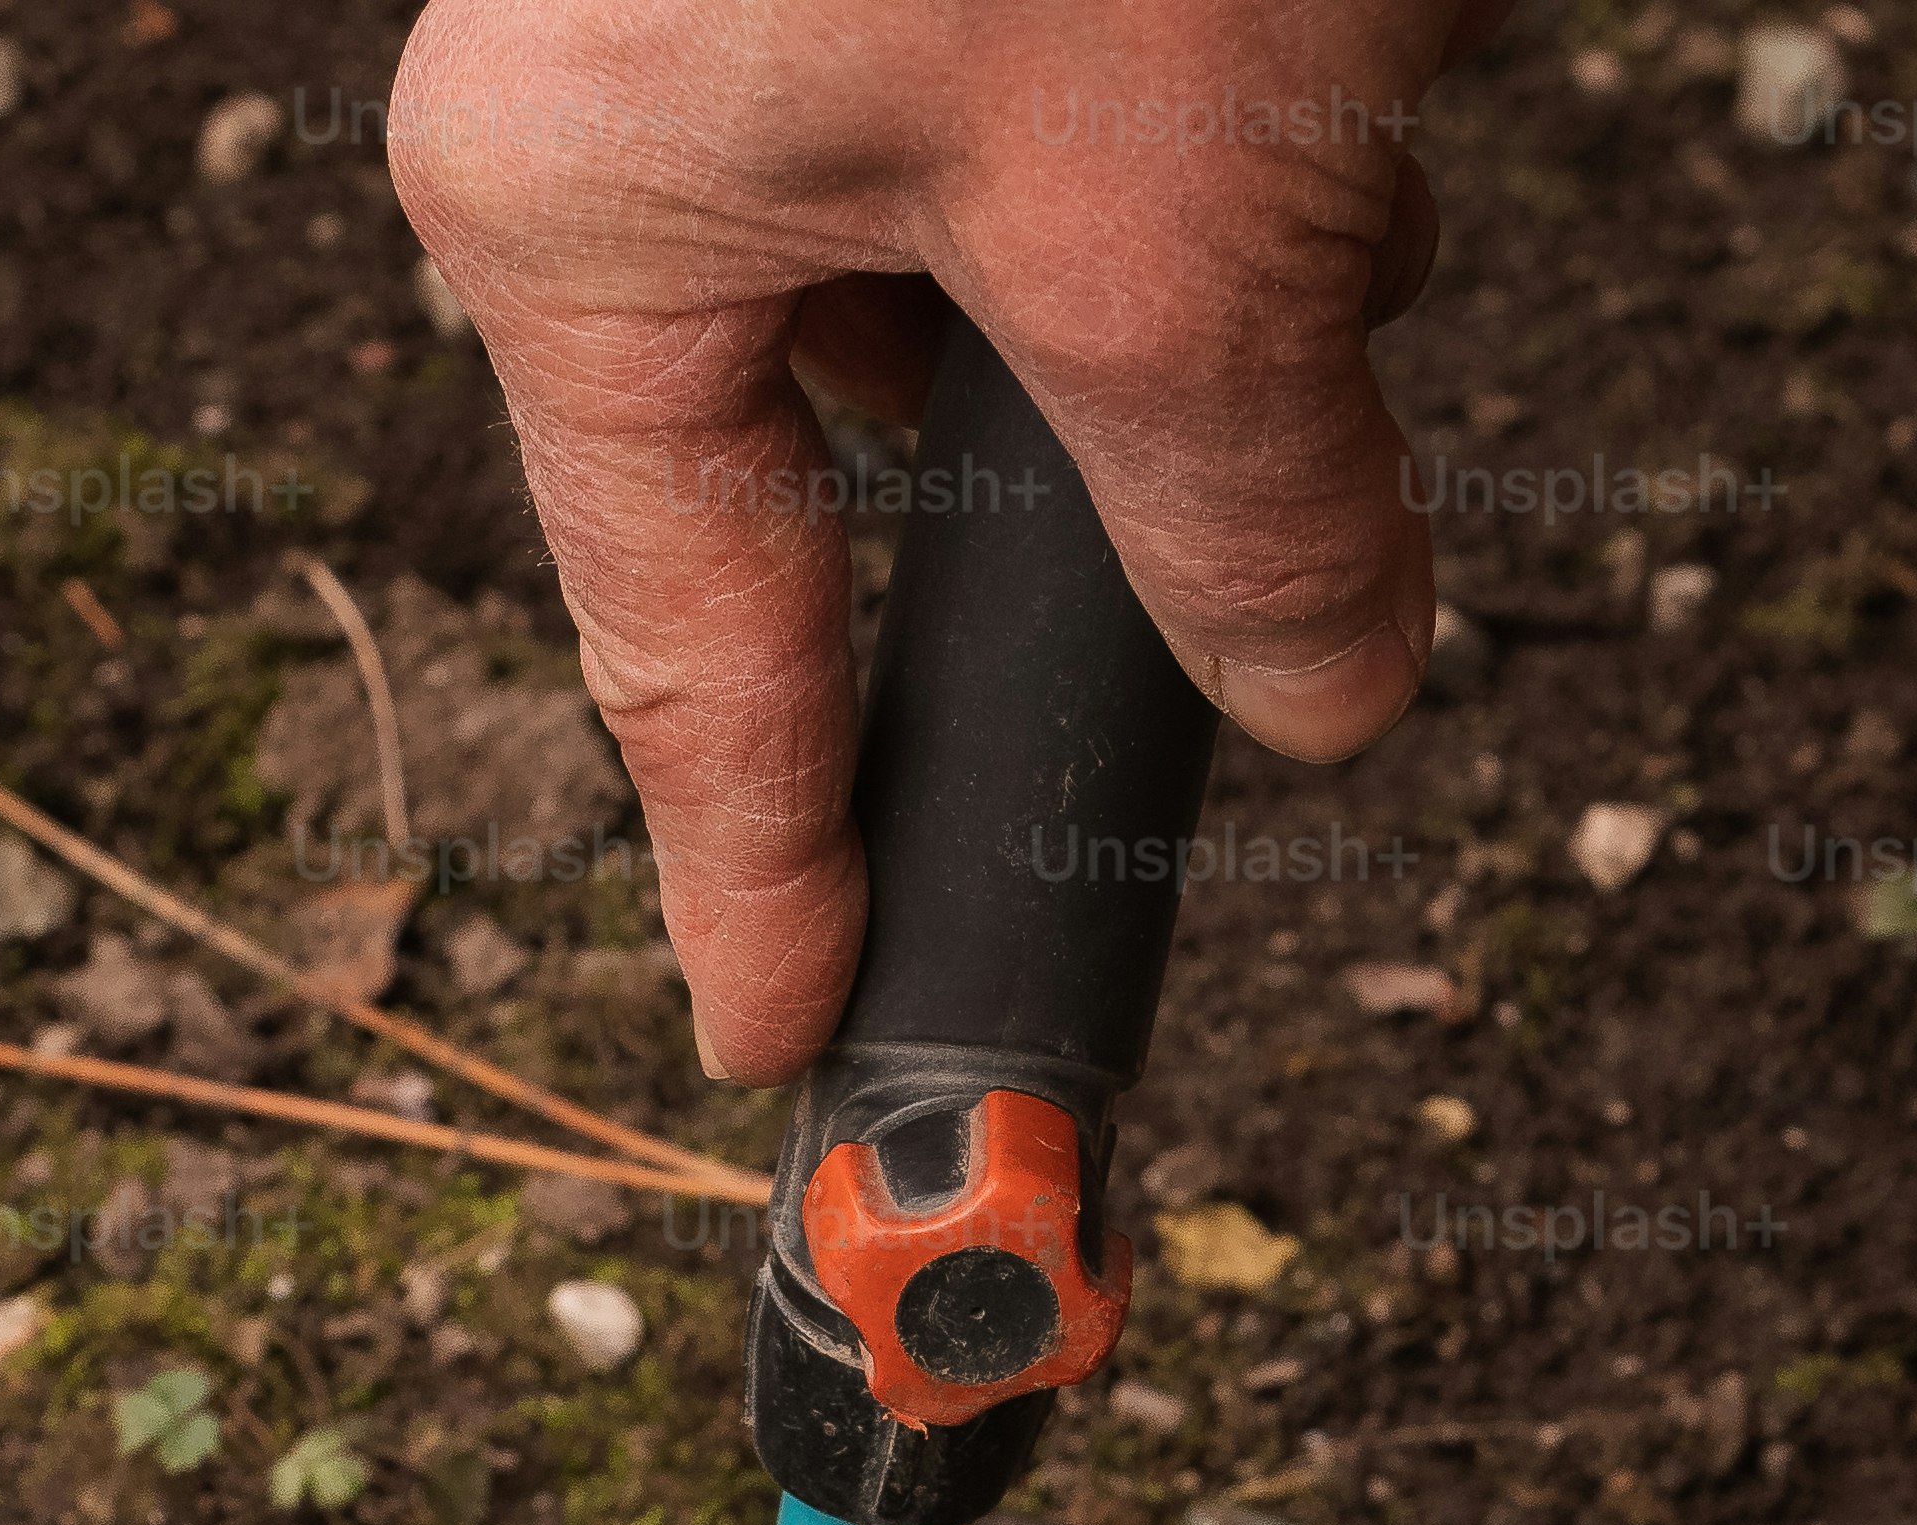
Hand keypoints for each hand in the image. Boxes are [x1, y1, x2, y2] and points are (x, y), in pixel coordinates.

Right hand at [389, 0, 1467, 1079]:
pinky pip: (1065, 99)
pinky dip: (1220, 115)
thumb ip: (1246, 507)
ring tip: (1335, 194)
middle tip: (1265, 544)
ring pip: (1010, 264)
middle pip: (873, 455)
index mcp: (581, 212)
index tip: (780, 1033)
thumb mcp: (1180, 226)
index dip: (758, 877)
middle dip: (1107, 476)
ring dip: (1208, 261)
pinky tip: (1332, 51)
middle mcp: (634, 104)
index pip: (694, 650)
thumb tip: (1321, 682)